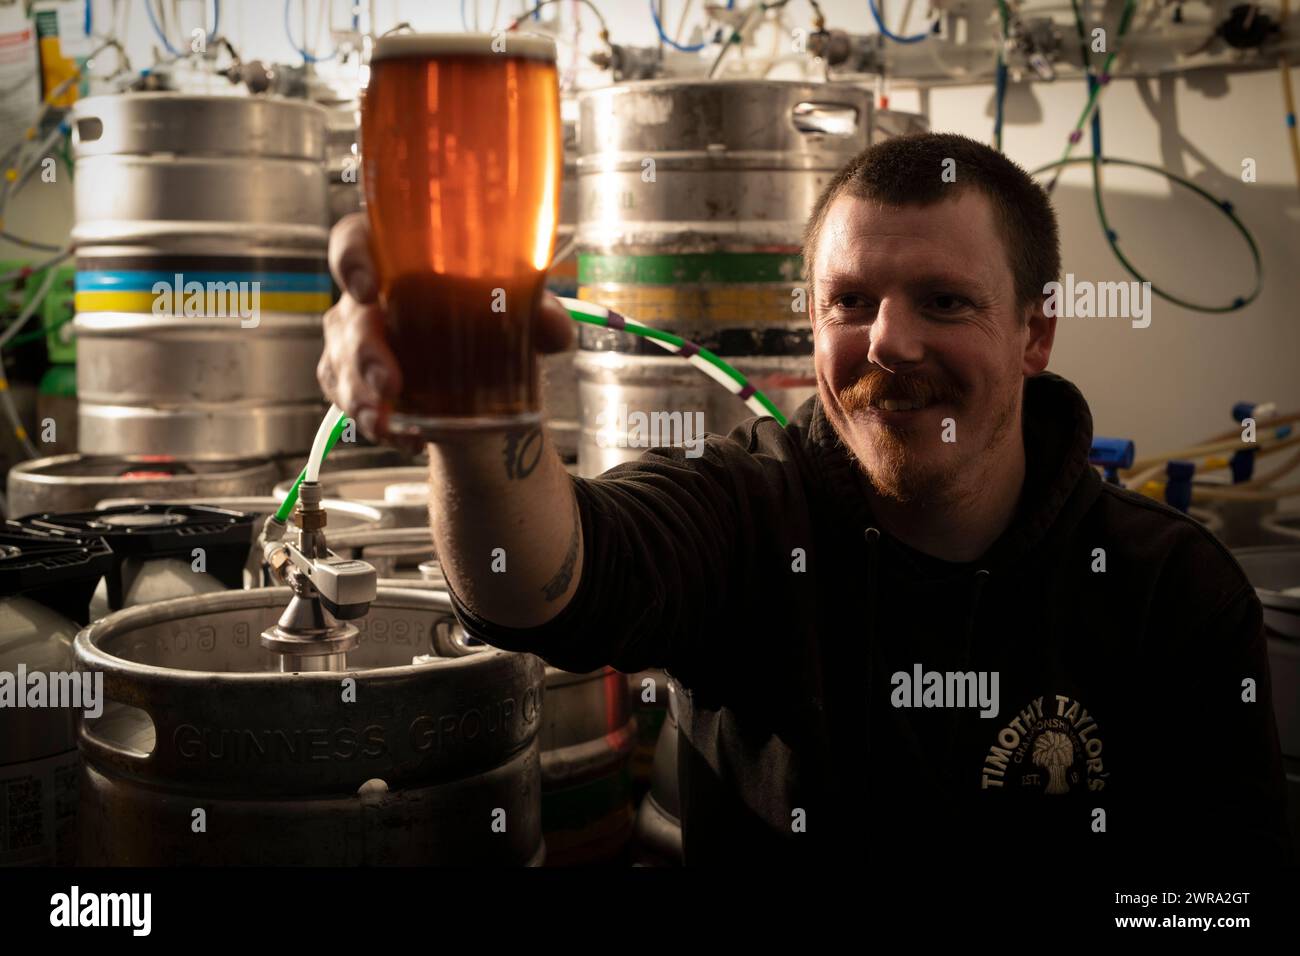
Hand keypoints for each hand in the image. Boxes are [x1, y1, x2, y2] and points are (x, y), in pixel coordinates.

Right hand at [319, 212, 576, 445]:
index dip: (351, 257)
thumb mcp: (522, 315)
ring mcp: (355, 341)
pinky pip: (350, 402)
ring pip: (341, 366)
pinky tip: (407, 439)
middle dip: (365, 353)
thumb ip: (543, 317)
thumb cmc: (491, 322)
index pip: (357, 239)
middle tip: (391, 383)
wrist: (486, 375)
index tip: (367, 287)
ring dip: (362, 398)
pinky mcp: (353, 381)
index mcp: (400, 260)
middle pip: (350, 317)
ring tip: (388, 425)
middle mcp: (370, 299)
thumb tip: (554, 329)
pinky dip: (377, 424)